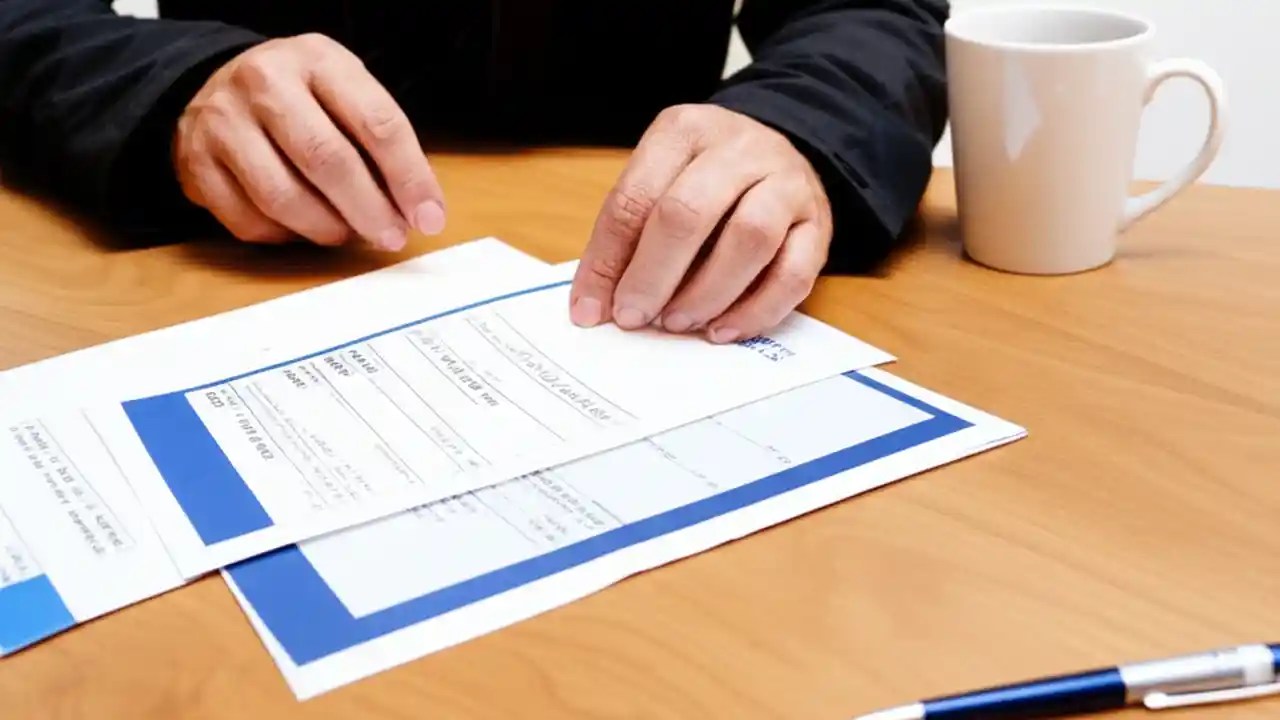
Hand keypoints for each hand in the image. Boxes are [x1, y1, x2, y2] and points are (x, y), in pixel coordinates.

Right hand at [174, 34, 445, 249]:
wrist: (217, 87)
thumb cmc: (301, 97)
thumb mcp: (345, 92)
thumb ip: (380, 143)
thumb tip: (416, 210)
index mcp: (318, 60)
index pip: (376, 122)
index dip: (409, 177)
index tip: (429, 216)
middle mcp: (265, 83)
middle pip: (326, 159)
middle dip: (369, 210)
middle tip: (392, 236)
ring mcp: (224, 123)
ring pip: (283, 197)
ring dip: (327, 229)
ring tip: (349, 233)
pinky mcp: (196, 164)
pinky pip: (249, 220)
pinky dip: (285, 236)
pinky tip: (304, 228)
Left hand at [569, 104, 832, 342]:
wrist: (778, 155)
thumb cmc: (704, 179)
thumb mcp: (659, 181)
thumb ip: (628, 235)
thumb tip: (597, 305)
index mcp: (684, 131)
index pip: (635, 198)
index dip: (608, 260)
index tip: (592, 309)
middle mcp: (739, 149)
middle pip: (688, 213)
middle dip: (653, 276)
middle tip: (635, 317)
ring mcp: (786, 183)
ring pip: (749, 238)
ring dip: (706, 293)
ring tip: (677, 322)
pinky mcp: (818, 223)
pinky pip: (793, 273)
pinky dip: (755, 311)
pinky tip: (722, 330)